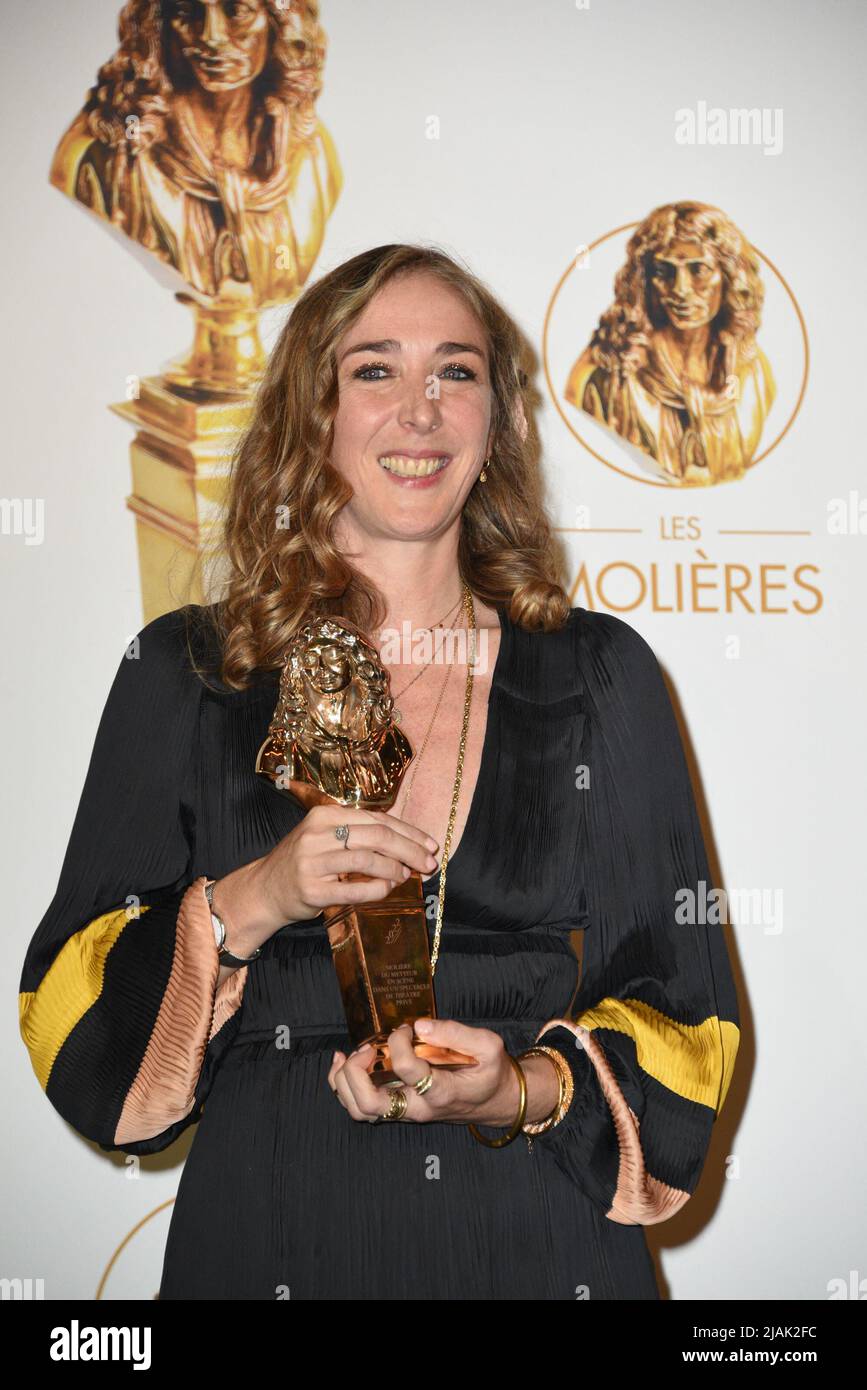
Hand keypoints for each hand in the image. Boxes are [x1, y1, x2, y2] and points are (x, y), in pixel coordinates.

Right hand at [251, 805, 440, 932]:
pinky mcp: (311, 890)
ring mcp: (312, 862)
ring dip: (395, 869)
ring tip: (407, 876)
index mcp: (324, 815)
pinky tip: (388, 889)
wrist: (264, 889)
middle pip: (377, 836)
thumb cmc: (304, 862)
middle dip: (410, 850)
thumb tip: (408, 842)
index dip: (408, 832)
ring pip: (367, 859)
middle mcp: (317, 834)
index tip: (430, 844)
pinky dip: (377, 889)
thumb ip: (359, 834)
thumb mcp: (326, 837)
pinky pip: (354, 889)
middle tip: (430, 863)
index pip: (377, 819)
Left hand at [327, 1018, 525, 1127]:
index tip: (405, 1028)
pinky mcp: (400, 1108)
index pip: (408, 1070)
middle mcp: (418, 1107)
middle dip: (356, 1071)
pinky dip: (345, 1086)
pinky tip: (347, 1062)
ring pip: (359, 1109)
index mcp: (442, 1092)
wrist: (496, 1102)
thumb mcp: (489, 1046)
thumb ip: (456, 1033)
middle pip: (369, 1103)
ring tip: (349, 1055)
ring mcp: (406, 1111)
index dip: (398, 1043)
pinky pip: (362, 1107)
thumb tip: (420, 1026)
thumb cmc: (492, 1073)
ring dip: (344, 1081)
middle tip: (368, 1048)